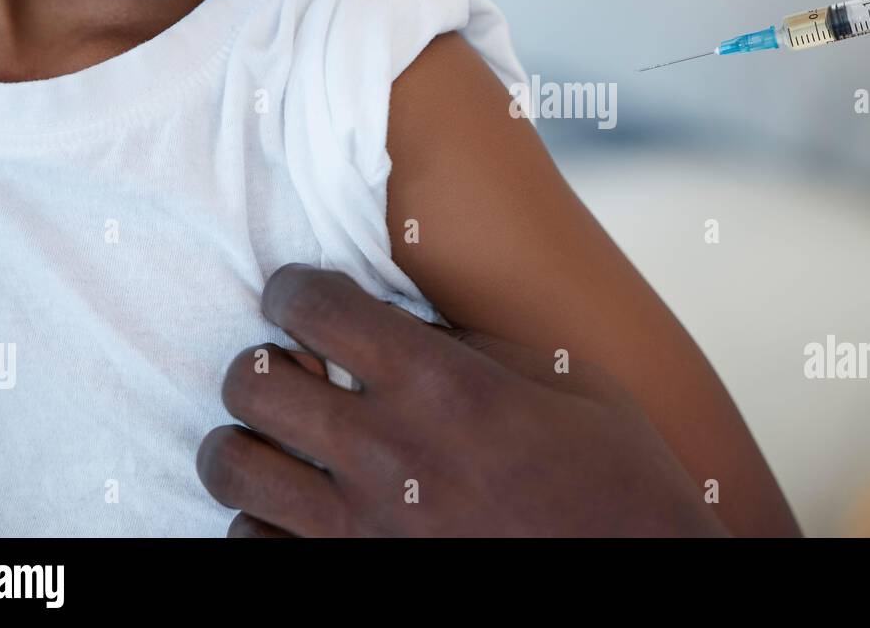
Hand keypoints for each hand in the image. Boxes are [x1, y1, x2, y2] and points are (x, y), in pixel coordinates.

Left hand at [196, 264, 728, 536]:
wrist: (639, 577)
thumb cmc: (619, 479)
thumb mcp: (567, 383)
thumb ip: (474, 346)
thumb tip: (407, 328)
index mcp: (441, 384)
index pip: (312, 305)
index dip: (293, 288)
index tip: (299, 296)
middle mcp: (387, 451)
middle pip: (250, 382)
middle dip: (260, 362)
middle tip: (290, 368)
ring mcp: (362, 528)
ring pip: (231, 467)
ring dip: (247, 441)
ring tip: (282, 439)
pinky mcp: (353, 581)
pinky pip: (251, 544)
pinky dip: (264, 520)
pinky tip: (302, 508)